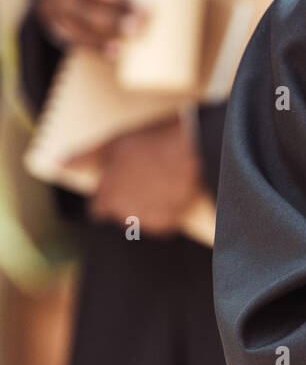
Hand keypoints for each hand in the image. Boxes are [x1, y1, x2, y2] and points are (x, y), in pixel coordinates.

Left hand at [66, 114, 203, 236]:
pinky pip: (162, 224)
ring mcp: (144, 219)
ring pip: (141, 220)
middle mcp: (122, 212)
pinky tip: (172, 194)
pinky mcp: (166, 224)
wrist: (189, 146)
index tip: (122, 184)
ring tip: (161, 184)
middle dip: (130, 201)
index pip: (99, 209)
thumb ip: (83, 157)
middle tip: (146, 180)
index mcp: (107, 195)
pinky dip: (166, 213)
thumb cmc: (149, 140)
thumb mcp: (112, 143)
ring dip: (147, 208)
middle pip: (121, 215)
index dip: (110, 196)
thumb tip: (57, 163)